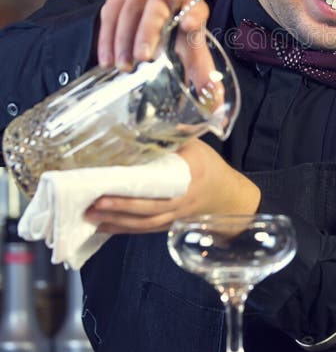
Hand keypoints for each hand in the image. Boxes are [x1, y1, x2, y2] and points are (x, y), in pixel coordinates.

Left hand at [84, 139, 260, 234]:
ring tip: (90, 215)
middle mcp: (181, 201)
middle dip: (119, 207)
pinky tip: (103, 225)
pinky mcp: (168, 225)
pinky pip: (144, 229)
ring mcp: (174, 217)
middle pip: (148, 209)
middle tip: (93, 203)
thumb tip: (147, 122)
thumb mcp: (198, 146)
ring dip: (116, 221)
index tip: (111, 183)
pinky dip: (123, 229)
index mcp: (189, 178)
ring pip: (143, 223)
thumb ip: (176, 135)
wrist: (229, 197)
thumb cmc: (211, 168)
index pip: (160, 185)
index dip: (136, 189)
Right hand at [97, 0, 214, 91]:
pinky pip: (110, 13)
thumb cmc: (173, 38)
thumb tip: (215, 107)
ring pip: (130, 8)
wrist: (146, 23)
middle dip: (149, 30)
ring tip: (123, 67)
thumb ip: (201, 75)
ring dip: (124, 39)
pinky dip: (107, 38)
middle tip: (142, 57)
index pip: (196, 5)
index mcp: (190, 4)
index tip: (189, 25)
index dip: (194, 13)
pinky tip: (107, 60)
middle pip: (158, 6)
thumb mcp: (188, 54)